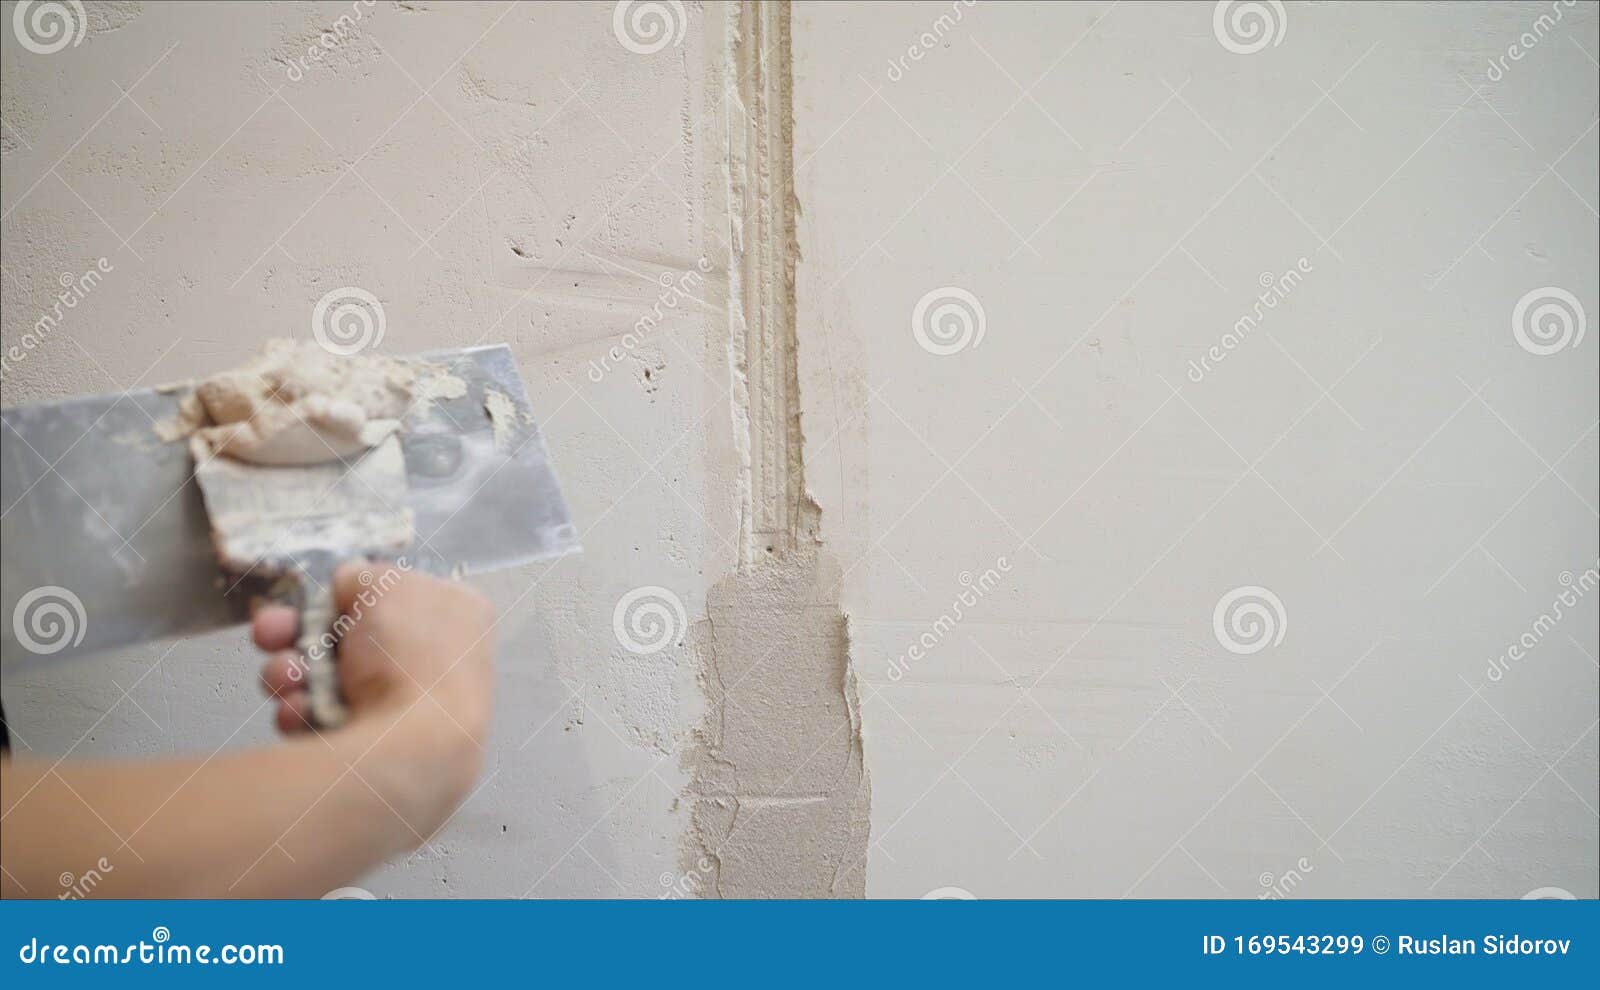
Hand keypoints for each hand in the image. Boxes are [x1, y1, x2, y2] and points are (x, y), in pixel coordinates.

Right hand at [254, 562, 494, 736]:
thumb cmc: (412, 654)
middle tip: (268, 633)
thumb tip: (346, 582)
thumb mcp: (385, 584)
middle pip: (348, 638)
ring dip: (292, 673)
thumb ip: (360, 576)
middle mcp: (434, 662)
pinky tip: (299, 711)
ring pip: (326, 681)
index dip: (347, 596)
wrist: (416, 746)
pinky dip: (303, 713)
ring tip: (287, 677)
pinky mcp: (374, 750)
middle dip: (297, 634)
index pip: (393, 596)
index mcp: (455, 616)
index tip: (313, 596)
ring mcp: (405, 710)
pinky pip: (324, 721)